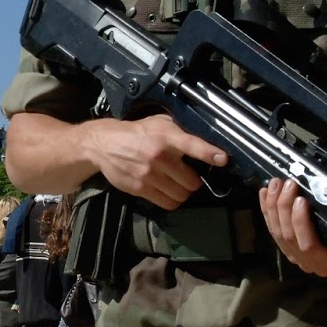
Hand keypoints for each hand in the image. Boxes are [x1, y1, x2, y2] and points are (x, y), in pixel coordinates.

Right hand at [88, 115, 227, 210]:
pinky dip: (172, 200)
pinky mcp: (140, 188)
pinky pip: (167, 203)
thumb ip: (180, 130)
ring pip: (181, 195)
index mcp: (166, 136)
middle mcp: (158, 156)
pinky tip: (168, 192)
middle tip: (189, 177)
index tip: (223, 159)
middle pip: (192, 181)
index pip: (192, 145)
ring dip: (184, 192)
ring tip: (178, 185)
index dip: (210, 153)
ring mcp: (148, 174)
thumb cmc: (137, 133)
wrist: (103, 145)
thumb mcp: (159, 123)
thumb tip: (207, 137)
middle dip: (194, 181)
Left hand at [258, 179, 326, 276]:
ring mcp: (298, 256)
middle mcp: (314, 263)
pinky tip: (265, 194)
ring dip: (273, 205)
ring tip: (276, 184)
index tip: (301, 200)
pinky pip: (272, 229)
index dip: (300, 223)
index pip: (309, 246)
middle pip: (289, 236)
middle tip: (287, 185)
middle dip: (284, 207)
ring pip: (277, 232)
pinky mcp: (287, 248)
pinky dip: (267, 210)